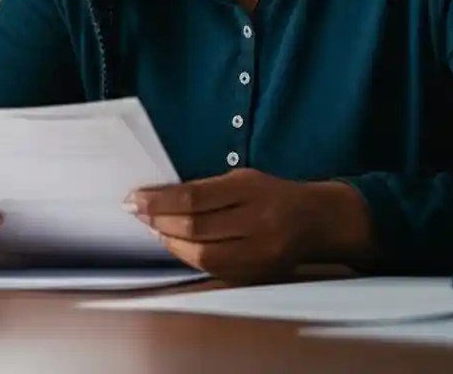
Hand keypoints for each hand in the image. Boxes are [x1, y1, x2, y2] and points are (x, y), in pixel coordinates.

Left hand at [126, 168, 371, 284]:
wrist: (318, 221)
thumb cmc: (273, 195)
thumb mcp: (242, 179)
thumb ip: (205, 189)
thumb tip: (158, 199)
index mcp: (252, 191)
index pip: (194, 198)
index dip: (159, 201)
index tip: (134, 198)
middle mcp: (258, 223)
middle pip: (195, 228)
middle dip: (159, 221)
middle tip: (138, 212)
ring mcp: (259, 254)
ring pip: (202, 255)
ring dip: (170, 242)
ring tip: (154, 228)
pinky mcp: (258, 275)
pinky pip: (214, 270)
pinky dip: (189, 257)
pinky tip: (176, 244)